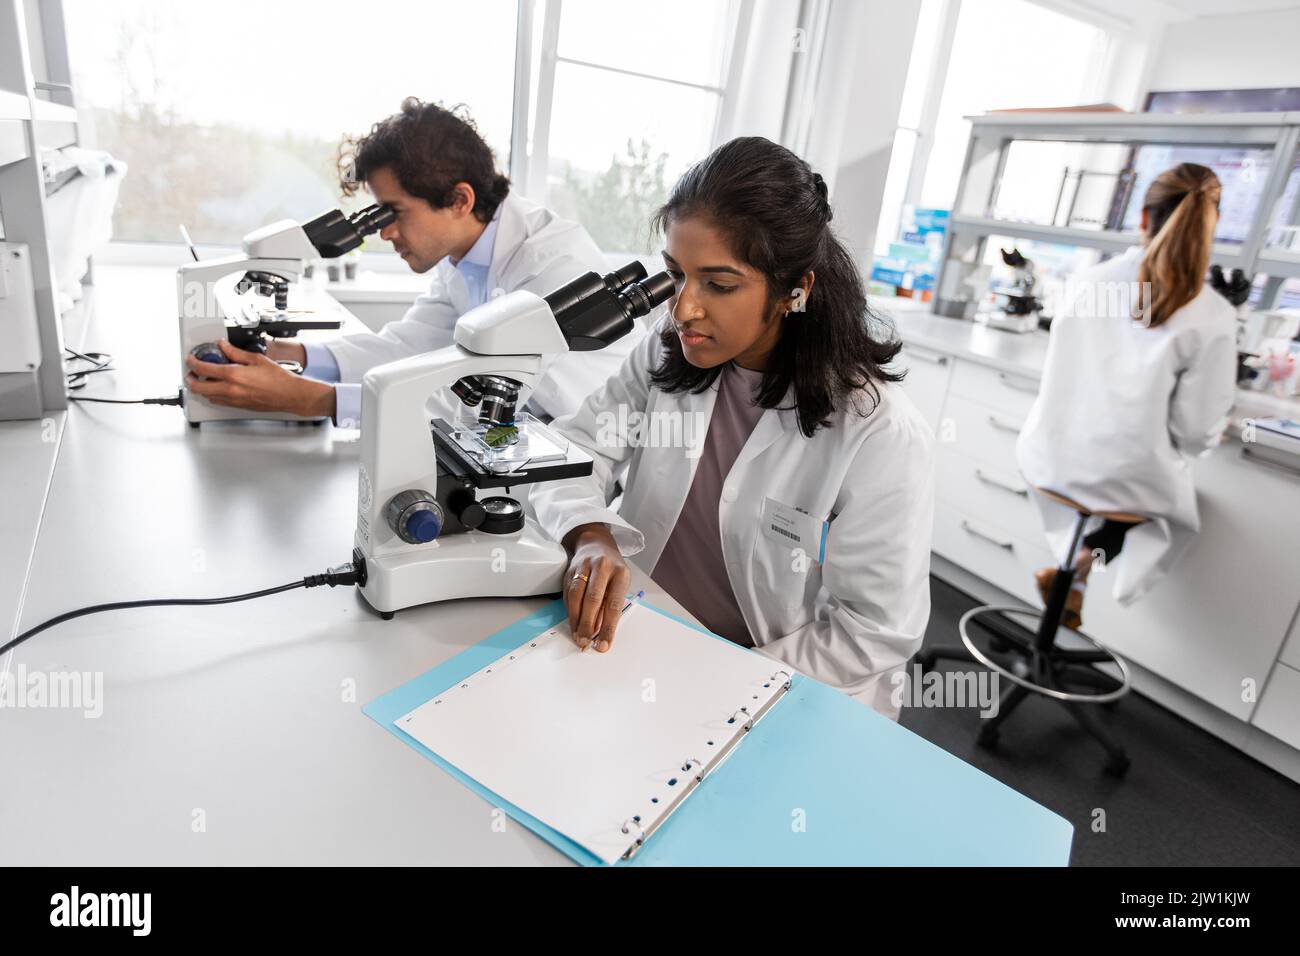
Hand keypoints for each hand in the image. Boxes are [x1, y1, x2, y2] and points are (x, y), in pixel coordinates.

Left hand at [185, 339, 334, 417]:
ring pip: (207, 396)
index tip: (191, 358)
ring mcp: (233, 400)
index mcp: (233, 375)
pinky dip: (214, 393)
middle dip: (190, 378)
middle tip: (192, 371)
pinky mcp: (238, 406)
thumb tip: (223, 346)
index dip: (192, 362)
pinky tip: (220, 386)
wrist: (290, 395)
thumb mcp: (256, 359)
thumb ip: (235, 352)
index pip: (203, 369)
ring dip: (202, 386)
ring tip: (207, 378)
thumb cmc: (278, 379)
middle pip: (198, 387)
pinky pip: (218, 401)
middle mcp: (230, 389)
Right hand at [562, 523, 631, 651]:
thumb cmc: (612, 570)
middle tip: (585, 641)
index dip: (608, 627)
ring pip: (576, 596)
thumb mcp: (619, 584)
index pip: (614, 604)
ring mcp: (584, 566)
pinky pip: (568, 593)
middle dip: (588, 624)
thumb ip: (611, 606)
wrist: (596, 544)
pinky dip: (569, 610)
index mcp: (620, 573)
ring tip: (577, 635)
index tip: (603, 644)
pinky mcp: (570, 570)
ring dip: (575, 619)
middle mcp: (602, 567)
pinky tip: (572, 622)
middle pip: (593, 599)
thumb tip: (601, 632)